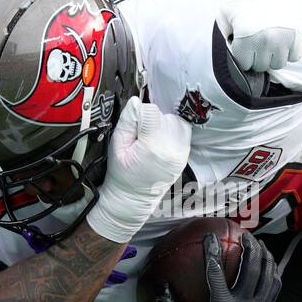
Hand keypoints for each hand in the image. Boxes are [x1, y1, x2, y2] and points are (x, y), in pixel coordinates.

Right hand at [87, 97, 190, 243]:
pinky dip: (172, 132)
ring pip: (175, 121)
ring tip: (151, 139)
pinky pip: (182, 131)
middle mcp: (172, 149)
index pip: (152, 111)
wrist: (134, 198)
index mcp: (153, 147)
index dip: (139, 115)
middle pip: (164, 115)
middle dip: (152, 121)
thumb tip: (136, 102)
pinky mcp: (185, 155)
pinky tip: (160, 142)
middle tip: (141, 137)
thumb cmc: (122, 174)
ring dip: (163, 125)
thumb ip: (127, 122)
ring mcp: (181, 153)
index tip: (133, 127)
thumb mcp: (116, 146)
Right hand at [155, 230, 280, 301]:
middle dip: (249, 247)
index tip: (210, 236)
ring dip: (264, 256)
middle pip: (251, 269)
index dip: (212, 252)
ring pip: (267, 275)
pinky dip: (273, 272)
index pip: (216, 272)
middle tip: (243, 234)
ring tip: (258, 242)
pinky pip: (274, 288)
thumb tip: (158, 285)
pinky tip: (269, 262)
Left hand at [217, 0, 301, 72]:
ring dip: (273, 56)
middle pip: (261, 66)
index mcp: (246, 36)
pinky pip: (295, 57)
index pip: (244, 64)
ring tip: (268, 42)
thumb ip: (224, 37)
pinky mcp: (298, 33)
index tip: (243, 44)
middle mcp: (267, 39)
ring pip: (278, 64)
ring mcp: (285, 37)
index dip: (242, 55)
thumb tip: (233, 56)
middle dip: (257, 57)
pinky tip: (281, 41)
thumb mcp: (223, 14)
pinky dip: (289, 52)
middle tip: (256, 42)